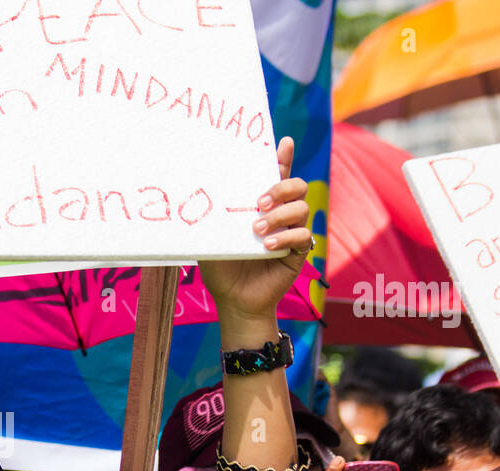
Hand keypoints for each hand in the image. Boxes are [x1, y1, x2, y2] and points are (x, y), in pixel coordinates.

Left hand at [199, 137, 312, 322]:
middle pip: (297, 186)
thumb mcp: (213, 237)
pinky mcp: (299, 252)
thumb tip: (196, 193)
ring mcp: (292, 232)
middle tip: (259, 202)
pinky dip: (285, 238)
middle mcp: (280, 215)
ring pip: (302, 208)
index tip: (283, 142)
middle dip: (281, 188)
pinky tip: (267, 247)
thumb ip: (214, 217)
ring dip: (280, 216)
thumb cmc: (222, 267)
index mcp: (261, 206)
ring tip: (257, 230)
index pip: (276, 175)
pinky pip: (303, 236)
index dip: (283, 158)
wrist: (234, 300)